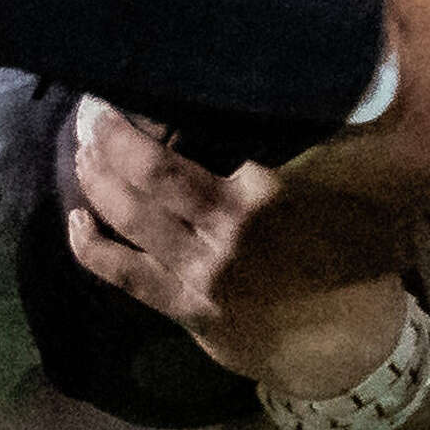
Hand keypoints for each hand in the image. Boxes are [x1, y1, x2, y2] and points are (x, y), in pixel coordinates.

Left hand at [64, 95, 406, 391]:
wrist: (351, 348)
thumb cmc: (355, 260)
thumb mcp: (352, 194)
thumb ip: (317, 150)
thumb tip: (290, 97)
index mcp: (268, 189)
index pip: (201, 132)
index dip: (158, 105)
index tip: (137, 82)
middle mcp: (229, 226)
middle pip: (150, 170)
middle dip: (111, 134)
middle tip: (92, 110)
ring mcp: (203, 270)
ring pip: (130, 216)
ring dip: (97, 179)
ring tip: (83, 151)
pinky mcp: (187, 308)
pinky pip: (124, 275)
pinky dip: (90, 248)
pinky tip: (74, 221)